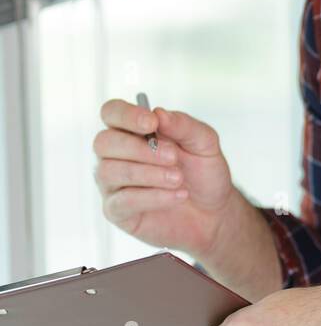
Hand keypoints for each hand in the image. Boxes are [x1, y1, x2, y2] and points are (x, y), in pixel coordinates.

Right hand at [93, 99, 235, 259]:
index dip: (126, 115)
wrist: (213, 213)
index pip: (112, 113)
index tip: (152, 123)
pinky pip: (123, 201)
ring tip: (178, 179)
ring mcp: (113, 183)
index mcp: (132, 131)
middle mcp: (116, 155)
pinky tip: (177, 195)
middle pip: (103, 142)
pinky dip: (153, 196)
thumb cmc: (203, 173)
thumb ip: (183, 126)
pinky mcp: (117, 211)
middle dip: (139, 149)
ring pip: (110, 171)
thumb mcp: (204, 143)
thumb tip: (159, 113)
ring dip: (148, 174)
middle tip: (173, 157)